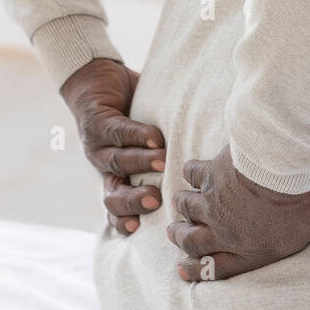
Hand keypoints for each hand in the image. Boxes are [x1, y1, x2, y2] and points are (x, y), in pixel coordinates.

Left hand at [60, 57, 165, 235]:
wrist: (96, 79)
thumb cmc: (132, 113)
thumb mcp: (149, 143)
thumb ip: (171, 158)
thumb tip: (214, 174)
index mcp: (117, 179)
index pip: (115, 211)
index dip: (123, 222)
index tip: (139, 229)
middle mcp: (105, 168)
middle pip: (112, 195)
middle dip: (132, 201)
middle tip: (156, 201)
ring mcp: (98, 146)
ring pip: (116, 162)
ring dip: (140, 163)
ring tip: (163, 161)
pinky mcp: (96, 122)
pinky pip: (116, 131)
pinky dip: (136, 135)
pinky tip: (154, 137)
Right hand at [167, 143, 309, 280]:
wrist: (282, 160)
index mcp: (253, 251)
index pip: (216, 271)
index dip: (198, 273)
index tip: (185, 271)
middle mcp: (228, 231)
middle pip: (191, 243)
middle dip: (184, 241)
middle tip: (180, 235)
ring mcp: (215, 202)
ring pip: (186, 210)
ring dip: (183, 209)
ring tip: (181, 206)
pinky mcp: (211, 174)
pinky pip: (191, 176)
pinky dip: (190, 174)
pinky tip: (194, 170)